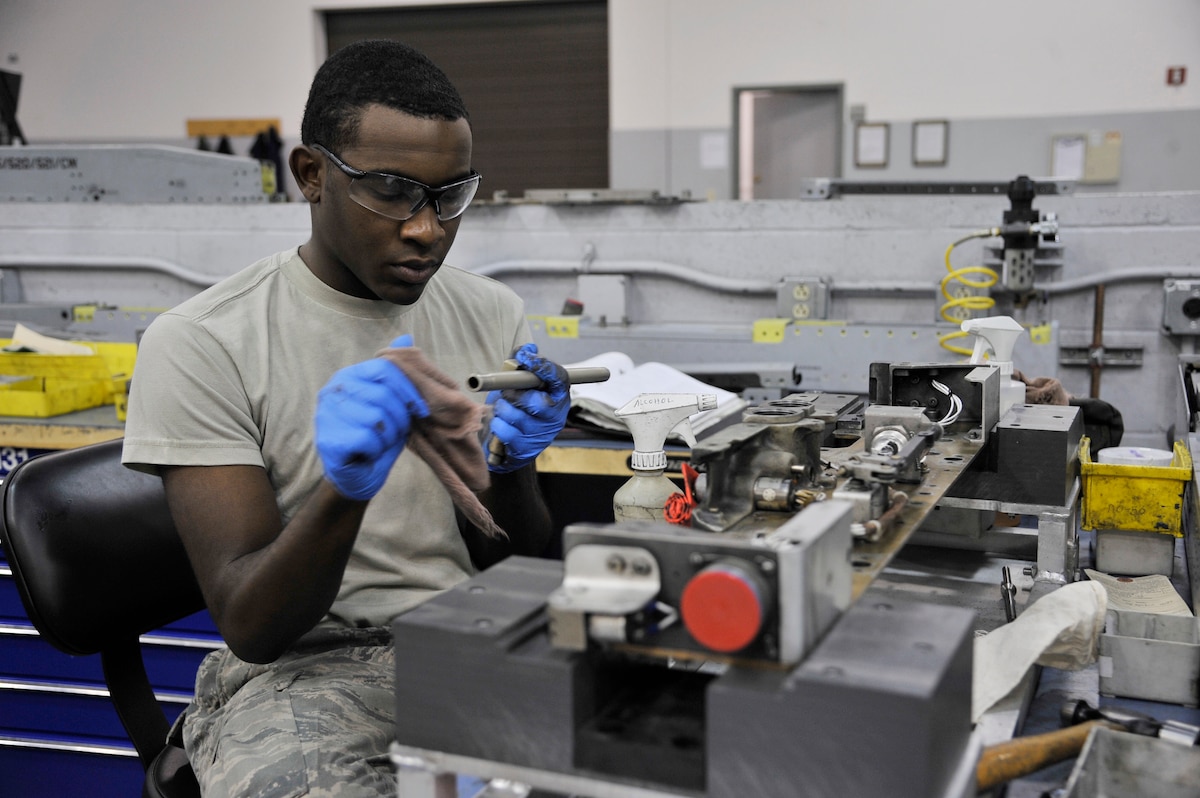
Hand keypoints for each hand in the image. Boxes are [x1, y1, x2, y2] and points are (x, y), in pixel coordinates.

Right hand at [315, 335, 428, 499]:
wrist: (358, 475)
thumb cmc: (377, 436)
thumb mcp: (392, 402)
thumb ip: (396, 372)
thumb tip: (406, 338)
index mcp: (348, 376)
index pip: (385, 368)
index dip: (409, 390)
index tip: (420, 409)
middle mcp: (332, 390)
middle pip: (383, 394)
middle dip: (400, 417)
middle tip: (396, 431)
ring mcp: (326, 414)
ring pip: (377, 418)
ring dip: (389, 435)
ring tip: (381, 441)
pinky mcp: (328, 439)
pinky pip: (368, 438)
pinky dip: (377, 449)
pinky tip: (369, 452)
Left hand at [486, 343, 569, 472]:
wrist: (508, 446)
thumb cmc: (517, 409)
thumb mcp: (520, 385)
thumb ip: (522, 365)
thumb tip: (528, 347)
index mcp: (558, 397)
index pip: (559, 379)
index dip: (543, 366)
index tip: (525, 357)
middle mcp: (554, 417)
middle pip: (536, 402)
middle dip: (514, 394)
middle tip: (505, 392)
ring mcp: (541, 435)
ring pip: (516, 416)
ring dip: (502, 409)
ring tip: (502, 408)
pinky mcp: (525, 449)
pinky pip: (504, 431)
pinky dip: (496, 423)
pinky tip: (499, 423)